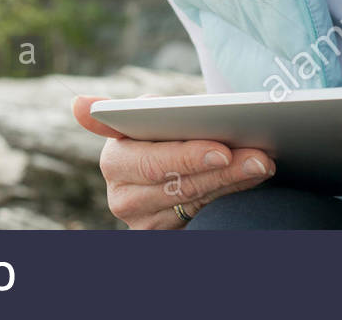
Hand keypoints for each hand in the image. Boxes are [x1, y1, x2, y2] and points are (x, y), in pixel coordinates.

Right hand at [72, 94, 275, 228]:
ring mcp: (145, 223)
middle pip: (182, 186)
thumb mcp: (146, 117)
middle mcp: (122, 198)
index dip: (188, 156)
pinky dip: (232, 198)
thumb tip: (78, 105)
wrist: (167, 163)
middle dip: (225, 170)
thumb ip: (127, 113)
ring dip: (235, 183)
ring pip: (198, 204)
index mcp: (113, 161)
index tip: (222, 149)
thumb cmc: (159, 131)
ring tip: (263, 164)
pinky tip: (253, 181)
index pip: (154, 162)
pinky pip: (204, 220)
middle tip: (259, 156)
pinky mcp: (164, 237)